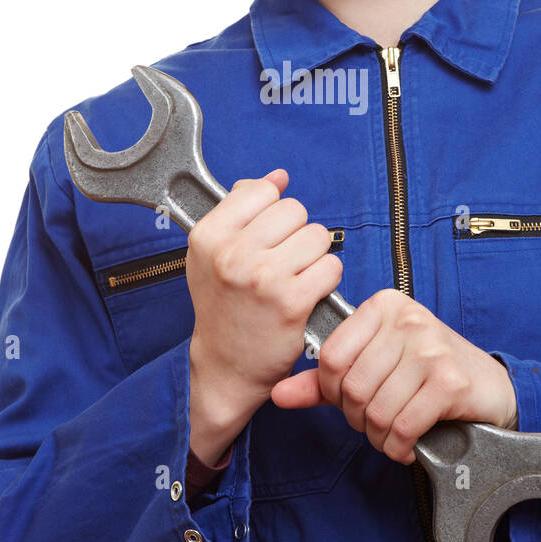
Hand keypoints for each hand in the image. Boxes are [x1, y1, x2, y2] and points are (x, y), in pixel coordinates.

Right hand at [187, 169, 343, 415]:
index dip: (272, 211)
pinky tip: (308, 292)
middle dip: (296, 232)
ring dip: (314, 255)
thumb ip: (241, 208)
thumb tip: (278, 176)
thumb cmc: (222, 305)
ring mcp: (262, 278)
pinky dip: (327, 278)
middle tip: (282, 260)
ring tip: (295, 276)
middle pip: (295, 210)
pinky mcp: (291, 302)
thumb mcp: (214, 253)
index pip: (263, 191)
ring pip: (317, 236)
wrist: (226, 365)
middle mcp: (232, 254)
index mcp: (209, 236)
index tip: (266, 234)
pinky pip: (331, 266)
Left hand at [270, 288, 517, 463]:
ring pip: (375, 409)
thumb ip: (324, 381)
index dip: (333, 392)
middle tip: (376, 423)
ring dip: (379, 436)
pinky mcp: (450, 380)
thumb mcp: (375, 366)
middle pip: (352, 387)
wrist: (490, 388)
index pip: (331, 356)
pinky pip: (403, 426)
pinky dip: (400, 446)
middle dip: (358, 419)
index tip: (351, 403)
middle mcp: (407, 319)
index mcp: (383, 306)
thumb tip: (277, 393)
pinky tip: (409, 444)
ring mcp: (431, 347)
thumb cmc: (427, 374)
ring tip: (394, 434)